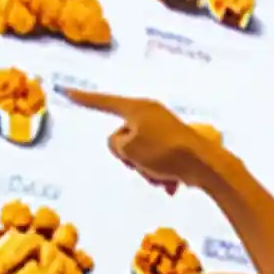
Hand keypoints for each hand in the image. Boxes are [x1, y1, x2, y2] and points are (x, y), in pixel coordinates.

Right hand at [64, 89, 216, 191]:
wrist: (206, 165)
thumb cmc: (164, 153)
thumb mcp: (128, 148)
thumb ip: (115, 142)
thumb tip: (124, 143)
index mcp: (137, 108)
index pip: (103, 101)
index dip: (83, 98)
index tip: (66, 91)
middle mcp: (150, 113)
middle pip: (121, 136)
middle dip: (127, 156)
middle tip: (141, 165)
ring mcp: (163, 128)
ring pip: (138, 152)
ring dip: (144, 169)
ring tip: (159, 176)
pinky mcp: (174, 144)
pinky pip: (155, 160)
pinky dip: (158, 172)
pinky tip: (171, 183)